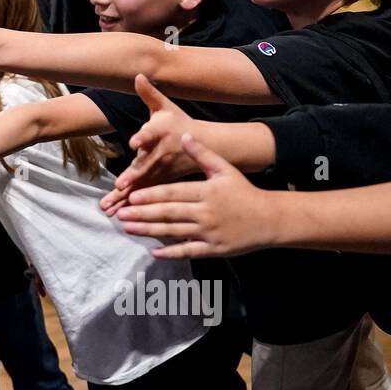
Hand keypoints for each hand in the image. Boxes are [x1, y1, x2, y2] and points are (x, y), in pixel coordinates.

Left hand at [100, 75, 198, 215]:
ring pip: (143, 185)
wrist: (209, 147)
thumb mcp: (168, 108)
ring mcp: (164, 171)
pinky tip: (117, 215)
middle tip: (119, 185)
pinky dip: (132, 205)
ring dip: (126, 196)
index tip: (134, 141)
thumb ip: (150, 94)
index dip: (144, 136)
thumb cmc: (181, 124)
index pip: (152, 133)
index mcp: (164, 133)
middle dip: (132, 176)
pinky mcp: (163, 184)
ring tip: (109, 207)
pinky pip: (145, 195)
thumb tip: (137, 75)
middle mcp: (163, 154)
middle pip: (145, 165)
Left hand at [116, 133, 274, 259]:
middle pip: (169, 213)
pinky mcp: (214, 249)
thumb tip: (185, 136)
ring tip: (128, 227)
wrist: (270, 218)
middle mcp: (206, 213)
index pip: (173, 193)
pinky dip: (171, 252)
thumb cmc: (244, 192)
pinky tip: (153, 251)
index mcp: (206, 192)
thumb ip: (202, 154)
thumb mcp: (225, 169)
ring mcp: (209, 232)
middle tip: (120, 214)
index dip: (152, 195)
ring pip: (174, 232)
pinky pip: (188, 251)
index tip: (132, 196)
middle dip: (143, 214)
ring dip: (149, 230)